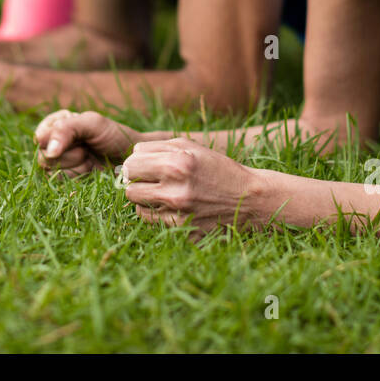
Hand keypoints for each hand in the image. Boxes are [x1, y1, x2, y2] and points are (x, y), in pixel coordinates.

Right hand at [35, 110, 140, 177]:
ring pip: (50, 171)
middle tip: (86, 149)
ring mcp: (60, 161)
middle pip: (43, 156)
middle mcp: (55, 142)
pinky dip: (76, 176)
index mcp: (58, 123)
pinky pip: (60, 182)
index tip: (78, 139)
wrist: (130, 157)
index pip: (40, 136)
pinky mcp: (66, 177)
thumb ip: (66, 130)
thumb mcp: (92, 124)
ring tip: (89, 158)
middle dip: (69, 155)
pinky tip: (88, 169)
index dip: (57, 141)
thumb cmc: (114, 135)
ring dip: (74, 166)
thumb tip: (48, 151)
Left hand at [120, 138, 268, 237]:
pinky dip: (159, 215)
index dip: (135, 165)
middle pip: (129, 190)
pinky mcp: (184, 234)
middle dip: (138, 183)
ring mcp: (180, 216)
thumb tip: (130, 157)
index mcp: (177, 165)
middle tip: (153, 181)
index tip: (143, 166)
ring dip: (147, 200)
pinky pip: (153, 224)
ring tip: (166, 193)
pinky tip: (176, 207)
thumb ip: (156, 147)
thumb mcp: (191, 147)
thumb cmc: (217, 168)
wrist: (249, 199)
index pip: (131, 165)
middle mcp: (176, 192)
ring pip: (138, 209)